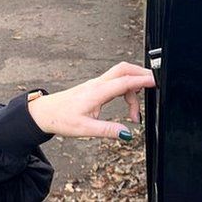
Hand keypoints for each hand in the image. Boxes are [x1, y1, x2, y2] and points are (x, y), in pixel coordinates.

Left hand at [26, 62, 154, 139]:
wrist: (45, 112)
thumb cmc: (61, 118)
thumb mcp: (85, 129)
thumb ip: (108, 131)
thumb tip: (127, 134)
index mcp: (97, 92)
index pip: (124, 81)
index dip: (142, 80)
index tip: (156, 81)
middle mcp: (98, 84)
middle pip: (124, 69)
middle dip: (141, 74)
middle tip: (155, 86)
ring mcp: (97, 84)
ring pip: (121, 76)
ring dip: (134, 89)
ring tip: (135, 116)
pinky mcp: (96, 87)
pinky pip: (116, 82)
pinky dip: (127, 90)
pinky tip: (128, 107)